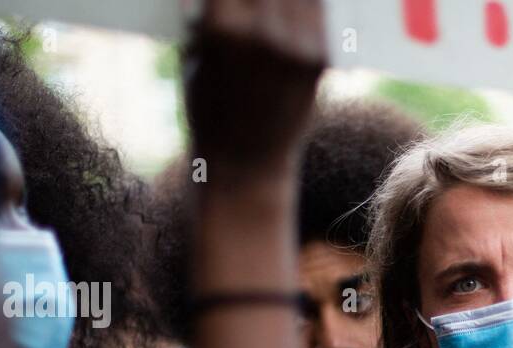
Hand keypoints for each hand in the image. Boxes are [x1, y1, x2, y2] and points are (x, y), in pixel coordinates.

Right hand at [185, 0, 326, 182]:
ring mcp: (297, 47)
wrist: (245, 165)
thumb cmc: (208, 111)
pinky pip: (318, 13)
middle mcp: (264, 33)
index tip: (228, 0)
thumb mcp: (193, 58)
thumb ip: (206, 15)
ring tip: (274, 8)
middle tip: (252, 3)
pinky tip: (295, 11)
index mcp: (223, 27)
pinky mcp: (319, 60)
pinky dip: (307, 6)